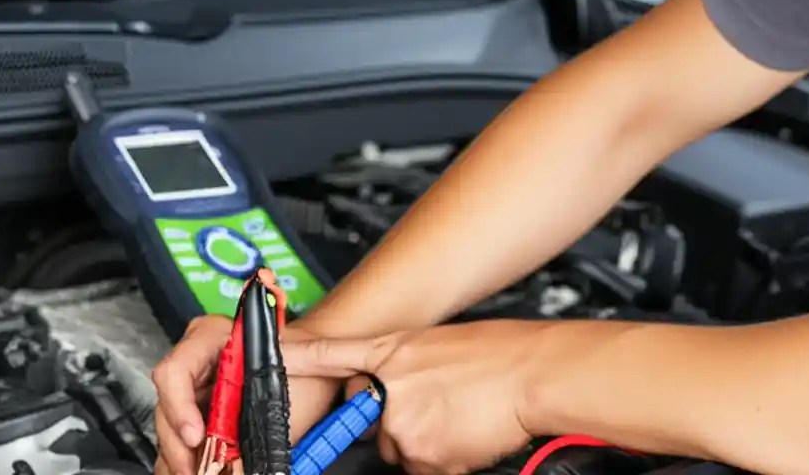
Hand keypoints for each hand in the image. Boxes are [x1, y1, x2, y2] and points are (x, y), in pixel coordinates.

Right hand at [152, 315, 341, 474]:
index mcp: (213, 337)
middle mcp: (196, 357)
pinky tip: (195, 470)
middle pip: (167, 404)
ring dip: (179, 456)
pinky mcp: (198, 407)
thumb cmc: (307, 361)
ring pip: (170, 425)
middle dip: (178, 444)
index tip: (196, 438)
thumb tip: (238, 458)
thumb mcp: (286, 384)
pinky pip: (182, 434)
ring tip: (195, 474)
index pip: (176, 372)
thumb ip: (258, 412)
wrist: (320, 361)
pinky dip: (188, 456)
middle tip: (193, 471)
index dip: (180, 408)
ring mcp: (194, 383)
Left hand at [283, 319, 553, 474]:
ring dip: (430, 444)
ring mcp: (405, 425)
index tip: (273, 360)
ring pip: (406, 451)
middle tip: (443, 407)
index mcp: (394, 352)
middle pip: (378, 427)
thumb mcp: (442, 346)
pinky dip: (449, 459)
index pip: (330, 354)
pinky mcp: (426, 457)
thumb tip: (398, 392)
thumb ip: (409, 369)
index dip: (296, 360)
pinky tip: (471, 434)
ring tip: (465, 417)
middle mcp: (390, 389)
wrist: (535, 373)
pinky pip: (429, 468)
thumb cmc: (503, 354)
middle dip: (404, 425)